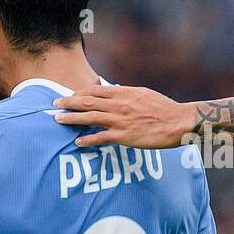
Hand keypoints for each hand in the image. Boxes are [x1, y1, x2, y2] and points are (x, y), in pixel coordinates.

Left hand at [52, 85, 195, 148]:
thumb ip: (124, 94)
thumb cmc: (163, 109)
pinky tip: (77, 142)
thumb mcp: (142, 94)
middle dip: (68, 102)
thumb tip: (109, 91)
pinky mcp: (124, 136)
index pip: (95, 90)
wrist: (179, 121)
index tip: (68, 96)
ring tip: (57, 120)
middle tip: (54, 104)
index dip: (78, 93)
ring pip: (90, 117)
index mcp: (124, 92)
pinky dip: (87, 140)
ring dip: (71, 118)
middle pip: (87, 101)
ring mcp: (121, 120)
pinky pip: (101, 137)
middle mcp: (119, 104)